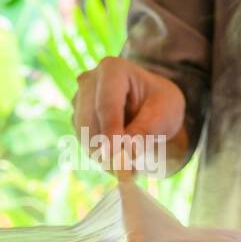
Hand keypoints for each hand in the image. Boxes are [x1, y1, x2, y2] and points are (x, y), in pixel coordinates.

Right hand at [72, 57, 187, 169]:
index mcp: (112, 69)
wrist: (152, 108)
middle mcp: (88, 81)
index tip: (114, 154)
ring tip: (132, 167)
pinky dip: (103, 157)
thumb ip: (146, 130)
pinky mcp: (76, 119)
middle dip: (106, 148)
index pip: (106, 104)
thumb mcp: (163, 114)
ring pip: (84, 136)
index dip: (109, 130)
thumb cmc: (161, 104)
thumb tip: (128, 151)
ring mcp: (79, 100)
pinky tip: (122, 158)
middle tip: (129, 172)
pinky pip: (85, 144)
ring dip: (106, 156)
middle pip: (89, 121)